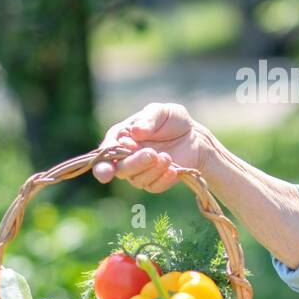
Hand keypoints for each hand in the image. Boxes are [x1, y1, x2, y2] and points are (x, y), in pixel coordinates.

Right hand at [92, 102, 212, 191]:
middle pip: (121, 169)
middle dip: (135, 163)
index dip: (104, 164)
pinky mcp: (155, 181)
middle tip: (151, 154)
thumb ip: (148, 120)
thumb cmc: (172, 121)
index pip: (106, 153)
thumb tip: (135, 132)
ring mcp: (140, 171)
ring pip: (137, 180)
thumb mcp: (161, 112)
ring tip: (167, 157)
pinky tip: (173, 170)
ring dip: (152, 170)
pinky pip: (154, 187)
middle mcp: (126, 157)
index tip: (106, 173)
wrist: (194, 136)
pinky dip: (163, 179)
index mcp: (120, 138)